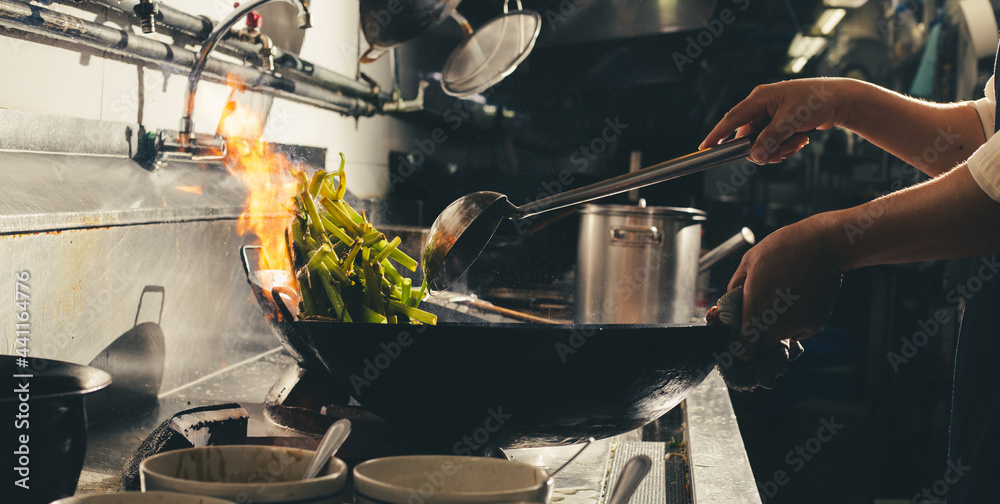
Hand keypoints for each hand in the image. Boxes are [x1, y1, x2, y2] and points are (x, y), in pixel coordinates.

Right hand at [700, 78, 854, 163]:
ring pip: (761, 145)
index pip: (732, 119)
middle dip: (766, 148)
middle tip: (785, 147)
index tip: (704, 148)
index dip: (717, 134)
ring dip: (780, 149)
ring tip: (798, 140)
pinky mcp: (778, 126)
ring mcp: (769, 118)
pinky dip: (785, 148)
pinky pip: (772, 145)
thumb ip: (771, 139)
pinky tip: (800, 140)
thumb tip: (755, 156)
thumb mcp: (792, 120)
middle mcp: (761, 108)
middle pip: (748, 139)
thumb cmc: (817, 100)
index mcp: (760, 98)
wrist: (840, 100)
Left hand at [728, 214, 844, 358]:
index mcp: (755, 308)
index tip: (740, 348)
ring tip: (782, 303)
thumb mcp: (748, 262)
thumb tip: (731, 300)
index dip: (741, 349)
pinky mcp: (815, 324)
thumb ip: (736, 286)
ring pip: (781, 338)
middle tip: (761, 318)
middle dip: (759, 337)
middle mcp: (776, 323)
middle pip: (763, 346)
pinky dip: (795, 324)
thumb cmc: (783, 249)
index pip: (745, 347)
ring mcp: (797, 325)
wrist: (823, 246)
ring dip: (777, 329)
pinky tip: (797, 302)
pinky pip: (799, 332)